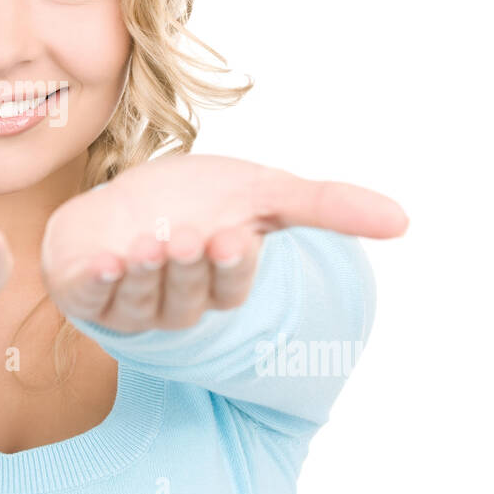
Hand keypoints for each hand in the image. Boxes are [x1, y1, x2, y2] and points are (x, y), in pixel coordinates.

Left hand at [40, 154, 407, 331]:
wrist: (120, 201)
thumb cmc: (196, 199)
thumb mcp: (263, 192)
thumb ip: (326, 206)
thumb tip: (405, 220)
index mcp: (220, 281)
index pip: (232, 284)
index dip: (231, 266)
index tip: (231, 237)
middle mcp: (178, 299)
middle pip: (190, 295)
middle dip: (191, 267)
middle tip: (189, 238)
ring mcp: (131, 301)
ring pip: (144, 300)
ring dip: (146, 275)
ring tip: (145, 245)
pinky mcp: (88, 291)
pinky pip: (94, 296)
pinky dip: (100, 281)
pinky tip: (105, 260)